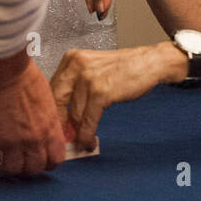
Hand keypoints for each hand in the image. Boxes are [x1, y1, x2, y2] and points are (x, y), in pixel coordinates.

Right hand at [0, 52, 65, 176]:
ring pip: (12, 170)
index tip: (40, 162)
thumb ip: (47, 119)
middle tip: (19, 164)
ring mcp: (14, 141)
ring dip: (5, 169)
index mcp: (50, 127)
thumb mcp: (47, 100)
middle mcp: (35, 138)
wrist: (5, 70)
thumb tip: (46, 130)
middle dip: (26, 169)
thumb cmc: (24, 77)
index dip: (48, 164)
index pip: (56, 159)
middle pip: (35, 169)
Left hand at [51, 44, 175, 149]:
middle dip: (59, 123)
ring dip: (77, 133)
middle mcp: (76, 66)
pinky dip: (87, 134)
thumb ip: (76, 88)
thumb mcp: (93, 70)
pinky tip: (89, 140)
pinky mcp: (100, 92)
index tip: (53, 125)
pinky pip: (88, 120)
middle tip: (62, 137)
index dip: (51, 111)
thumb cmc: (124, 68)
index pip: (52, 88)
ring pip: (74, 114)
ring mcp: (88, 78)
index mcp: (72, 59)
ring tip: (81, 142)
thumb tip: (63, 116)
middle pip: (56, 101)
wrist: (149, 63)